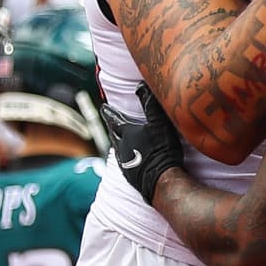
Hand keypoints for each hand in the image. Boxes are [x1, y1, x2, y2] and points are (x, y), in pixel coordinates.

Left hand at [100, 85, 184, 204]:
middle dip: (112, 127)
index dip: (110, 112)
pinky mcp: (131, 176)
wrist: (160, 181)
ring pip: (118, 149)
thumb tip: (140, 85)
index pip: (115, 119)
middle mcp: (122, 147)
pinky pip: (125, 163)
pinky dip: (126, 157)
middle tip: (110, 122)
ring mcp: (126, 163)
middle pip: (114, 135)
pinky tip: (130, 160)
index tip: (104, 107)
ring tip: (119, 140)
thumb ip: (150, 104)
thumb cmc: (161, 150)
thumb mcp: (159, 123)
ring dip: (118, 143)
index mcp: (127, 133)